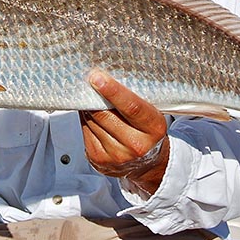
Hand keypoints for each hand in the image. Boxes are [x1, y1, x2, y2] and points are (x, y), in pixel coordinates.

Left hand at [80, 69, 169, 195]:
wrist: (148, 163)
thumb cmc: (147, 130)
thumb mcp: (150, 113)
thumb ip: (131, 99)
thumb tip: (103, 77)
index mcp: (153, 128)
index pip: (131, 107)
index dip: (113, 91)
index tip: (97, 76)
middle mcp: (136, 145)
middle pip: (105, 114)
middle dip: (93, 96)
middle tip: (88, 78)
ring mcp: (116, 156)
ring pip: (92, 121)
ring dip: (88, 108)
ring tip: (92, 98)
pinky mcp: (99, 160)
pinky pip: (85, 131)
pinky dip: (86, 120)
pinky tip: (92, 116)